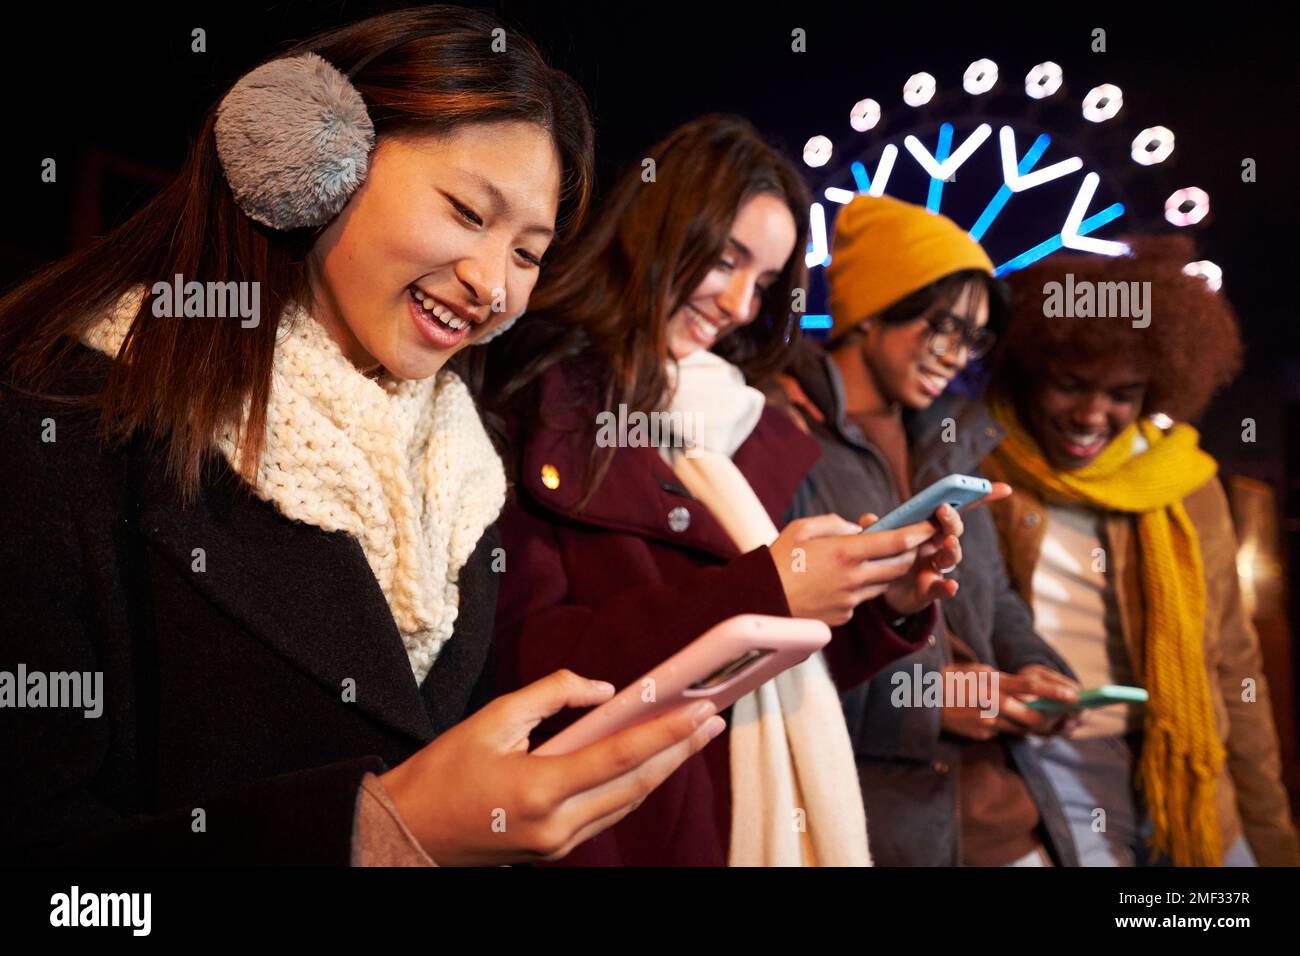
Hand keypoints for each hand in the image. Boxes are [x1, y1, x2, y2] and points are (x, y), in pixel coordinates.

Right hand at [379, 669, 725, 864]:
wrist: (408, 830)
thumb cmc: (443, 771)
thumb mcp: (494, 717)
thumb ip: (553, 693)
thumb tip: (604, 690)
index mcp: (538, 790)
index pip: (619, 757)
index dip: (666, 732)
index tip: (700, 709)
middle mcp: (555, 826)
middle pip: (635, 784)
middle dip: (679, 750)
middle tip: (712, 718)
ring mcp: (556, 845)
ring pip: (626, 803)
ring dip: (662, 769)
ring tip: (691, 734)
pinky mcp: (553, 850)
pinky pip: (605, 815)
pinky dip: (632, 786)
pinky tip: (650, 761)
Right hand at [770, 513, 935, 625]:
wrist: (761, 601)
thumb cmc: (777, 561)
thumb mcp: (802, 528)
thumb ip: (835, 524)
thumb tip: (857, 530)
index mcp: (845, 552)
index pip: (896, 542)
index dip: (919, 533)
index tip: (930, 526)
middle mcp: (853, 578)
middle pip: (899, 566)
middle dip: (911, 553)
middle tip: (913, 543)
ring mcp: (850, 600)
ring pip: (883, 584)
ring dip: (886, 571)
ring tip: (871, 559)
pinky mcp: (844, 615)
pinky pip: (863, 598)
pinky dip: (862, 587)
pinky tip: (840, 581)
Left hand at [870, 482, 1013, 617]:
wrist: (883, 591)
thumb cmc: (888, 557)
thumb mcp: (879, 540)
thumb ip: (876, 529)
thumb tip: (869, 519)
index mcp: (929, 527)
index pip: (956, 509)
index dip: (980, 498)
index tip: (1004, 489)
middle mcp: (938, 545)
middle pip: (953, 530)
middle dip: (951, 519)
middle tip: (943, 510)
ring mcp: (937, 568)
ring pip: (952, 556)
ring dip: (952, 549)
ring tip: (947, 543)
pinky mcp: (931, 589)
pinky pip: (943, 588)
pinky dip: (948, 586)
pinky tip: (951, 585)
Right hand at [939, 663, 1080, 739]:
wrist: (920, 699)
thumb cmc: (949, 681)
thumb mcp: (974, 671)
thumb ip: (999, 679)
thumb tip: (1023, 690)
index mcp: (992, 682)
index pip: (1031, 686)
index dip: (1055, 692)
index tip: (1074, 695)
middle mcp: (992, 702)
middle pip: (1030, 715)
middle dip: (1042, 718)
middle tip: (1048, 716)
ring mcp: (985, 721)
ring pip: (1017, 728)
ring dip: (1022, 725)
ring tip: (1012, 715)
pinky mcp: (979, 734)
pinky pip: (999, 734)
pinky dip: (1000, 729)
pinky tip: (985, 719)